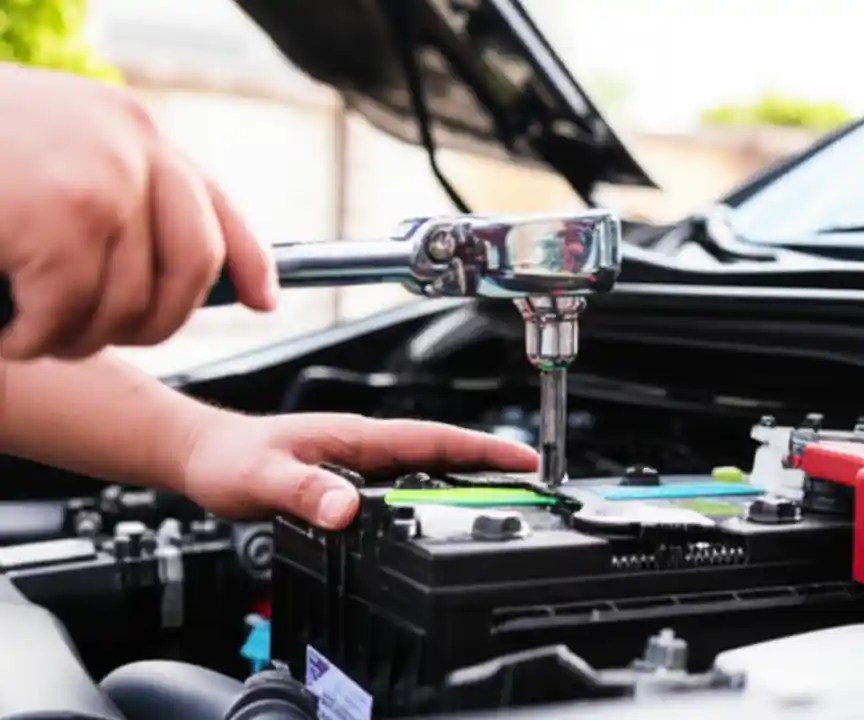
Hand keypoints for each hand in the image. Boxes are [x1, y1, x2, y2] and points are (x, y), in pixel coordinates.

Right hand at [0, 63, 277, 360]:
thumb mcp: (54, 147)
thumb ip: (118, 190)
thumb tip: (200, 271)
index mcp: (133, 128)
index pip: (217, 206)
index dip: (249, 263)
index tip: (266, 303)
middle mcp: (134, 147)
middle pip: (193, 268)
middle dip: (153, 323)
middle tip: (95, 338)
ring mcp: (100, 180)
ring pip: (130, 302)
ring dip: (82, 338)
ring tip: (37, 335)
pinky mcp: (58, 218)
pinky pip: (70, 312)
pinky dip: (36, 338)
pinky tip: (9, 333)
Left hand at [178, 412, 539, 528]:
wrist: (202, 455)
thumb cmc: (228, 459)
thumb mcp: (263, 479)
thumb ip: (305, 492)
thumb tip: (347, 509)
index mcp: (357, 438)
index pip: (434, 441)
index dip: (482, 451)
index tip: (522, 461)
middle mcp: (364, 445)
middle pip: (442, 452)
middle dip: (490, 462)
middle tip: (532, 481)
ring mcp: (358, 459)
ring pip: (426, 465)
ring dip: (466, 475)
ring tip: (503, 494)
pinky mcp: (348, 476)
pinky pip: (404, 480)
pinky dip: (433, 488)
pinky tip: (440, 506)